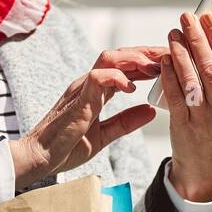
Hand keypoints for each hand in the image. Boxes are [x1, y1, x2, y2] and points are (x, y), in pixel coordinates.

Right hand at [10, 47, 163, 189]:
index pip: (126, 66)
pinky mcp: (77, 99)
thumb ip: (126, 122)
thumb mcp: (105, 135)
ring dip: (135, 59)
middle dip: (148, 53)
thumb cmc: (66, 148)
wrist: (39, 158)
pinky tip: (132, 87)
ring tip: (155, 67)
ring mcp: (82, 88)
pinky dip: (117, 78)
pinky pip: (97, 77)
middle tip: (171, 55)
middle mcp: (89, 83)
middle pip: (121, 55)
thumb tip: (150, 110)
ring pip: (110, 59)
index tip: (170, 63)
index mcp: (96, 90)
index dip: (149, 61)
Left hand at [160, 11, 211, 201]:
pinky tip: (165, 59)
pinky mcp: (184, 127)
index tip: (208, 16)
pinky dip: (169, 75)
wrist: (204, 166)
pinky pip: (174, 96)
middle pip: (210, 68)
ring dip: (181, 53)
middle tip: (187, 18)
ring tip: (174, 34)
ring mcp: (204, 121)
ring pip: (191, 81)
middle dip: (198, 39)